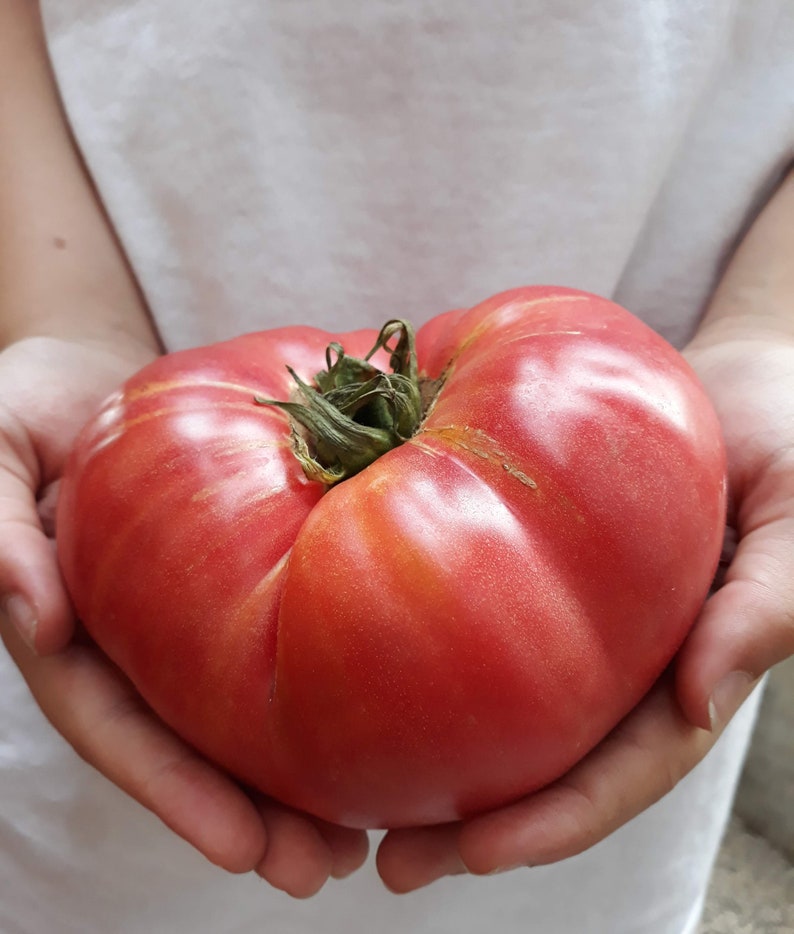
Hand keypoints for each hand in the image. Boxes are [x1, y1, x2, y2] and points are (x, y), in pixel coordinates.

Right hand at [0, 335, 368, 896]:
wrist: (82, 374)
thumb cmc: (22, 412)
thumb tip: (38, 622)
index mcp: (67, 632)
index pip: (118, 730)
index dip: (174, 792)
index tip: (242, 849)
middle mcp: (128, 641)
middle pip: (188, 745)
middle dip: (252, 815)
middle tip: (325, 870)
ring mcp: (177, 618)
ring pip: (234, 711)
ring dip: (293, 777)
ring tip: (367, 833)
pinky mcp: (225, 576)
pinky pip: (265, 638)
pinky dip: (314, 685)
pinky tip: (371, 719)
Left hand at [374, 172, 793, 893]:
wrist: (746, 379)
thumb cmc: (790, 439)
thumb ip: (763, 609)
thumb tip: (700, 702)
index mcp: (689, 671)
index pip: (624, 771)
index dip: (555, 820)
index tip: (475, 851)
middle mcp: (629, 664)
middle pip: (550, 764)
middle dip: (476, 824)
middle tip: (390, 864)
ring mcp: (587, 624)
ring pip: (512, 709)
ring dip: (442, 761)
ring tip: (354, 800)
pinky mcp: (546, 573)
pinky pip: (492, 621)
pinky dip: (437, 655)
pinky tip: (374, 671)